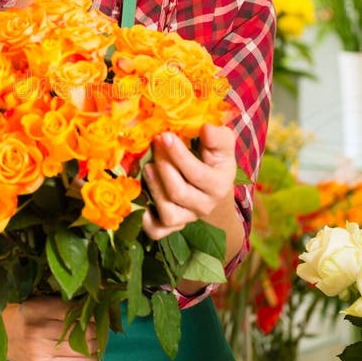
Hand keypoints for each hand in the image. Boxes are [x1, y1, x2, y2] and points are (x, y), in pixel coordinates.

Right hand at [4, 296, 97, 360]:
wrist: (4, 338)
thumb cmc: (30, 318)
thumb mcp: (42, 304)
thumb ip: (64, 306)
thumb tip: (96, 310)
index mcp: (37, 307)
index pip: (73, 310)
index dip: (89, 314)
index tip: (97, 315)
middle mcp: (36, 329)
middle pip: (79, 331)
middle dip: (95, 331)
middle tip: (99, 330)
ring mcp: (37, 350)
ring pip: (80, 348)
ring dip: (94, 346)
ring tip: (95, 343)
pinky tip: (92, 358)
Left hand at [141, 123, 236, 240]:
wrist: (214, 186)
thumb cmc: (214, 159)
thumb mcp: (222, 146)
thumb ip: (218, 137)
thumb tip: (206, 129)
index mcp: (219, 185)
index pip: (196, 173)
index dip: (178, 155)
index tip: (164, 136)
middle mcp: (205, 206)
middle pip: (179, 192)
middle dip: (163, 167)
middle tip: (154, 145)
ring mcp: (188, 218)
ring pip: (168, 212)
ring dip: (153, 188)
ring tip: (146, 167)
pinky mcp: (173, 226)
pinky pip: (157, 231)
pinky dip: (145, 220)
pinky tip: (139, 201)